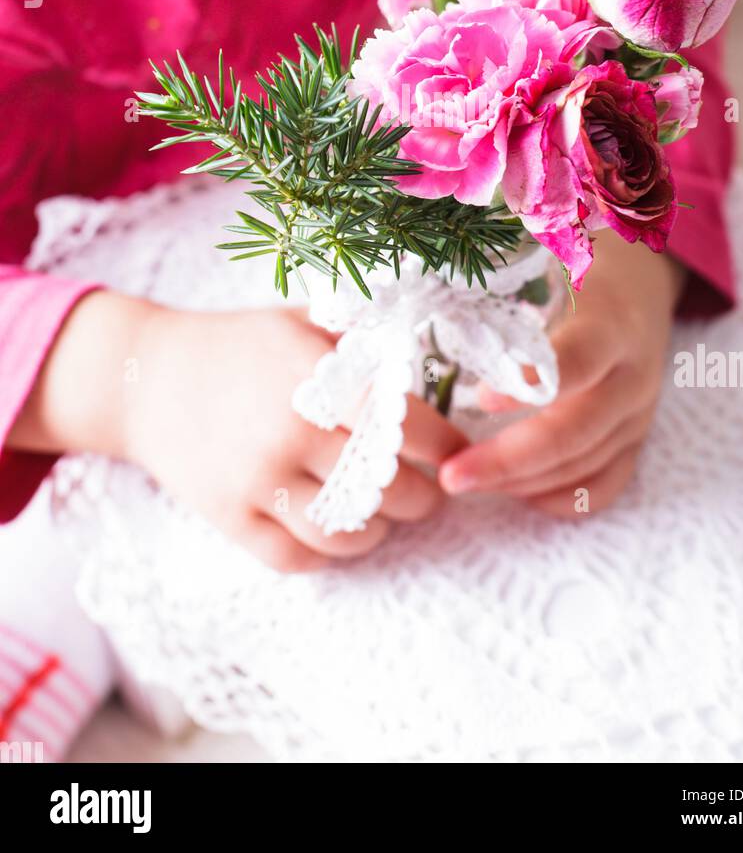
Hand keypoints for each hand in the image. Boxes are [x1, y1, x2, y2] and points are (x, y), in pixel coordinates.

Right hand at [123, 303, 467, 571]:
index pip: (405, 423)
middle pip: (388, 489)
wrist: (146, 377)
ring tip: (387, 514)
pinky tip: (340, 531)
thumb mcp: (303, 323)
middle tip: (429, 489)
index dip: (444, 445)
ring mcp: (257, 481)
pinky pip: (297, 558)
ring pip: (347, 533)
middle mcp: (288, 433)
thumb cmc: (239, 344)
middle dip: (421, 495)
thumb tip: (434, 359)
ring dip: (380, 530)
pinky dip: (329, 555)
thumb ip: (363, 342)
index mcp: (314, 378)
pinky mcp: (229, 518)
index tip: (456, 450)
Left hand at [438, 231, 686, 517]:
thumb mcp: (558, 259)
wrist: (644, 288)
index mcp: (612, 325)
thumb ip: (512, 277)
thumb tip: (433, 284)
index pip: (579, 360)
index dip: (534, 384)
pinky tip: (517, 496)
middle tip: (451, 474)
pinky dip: (559, 498)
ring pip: (582, 464)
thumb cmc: (583, 270)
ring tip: (463, 480)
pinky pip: (604, 484)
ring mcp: (637, 414)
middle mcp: (631, 377)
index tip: (480, 400)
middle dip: (508, 461)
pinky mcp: (636, 439)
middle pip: (573, 431)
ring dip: (520, 481)